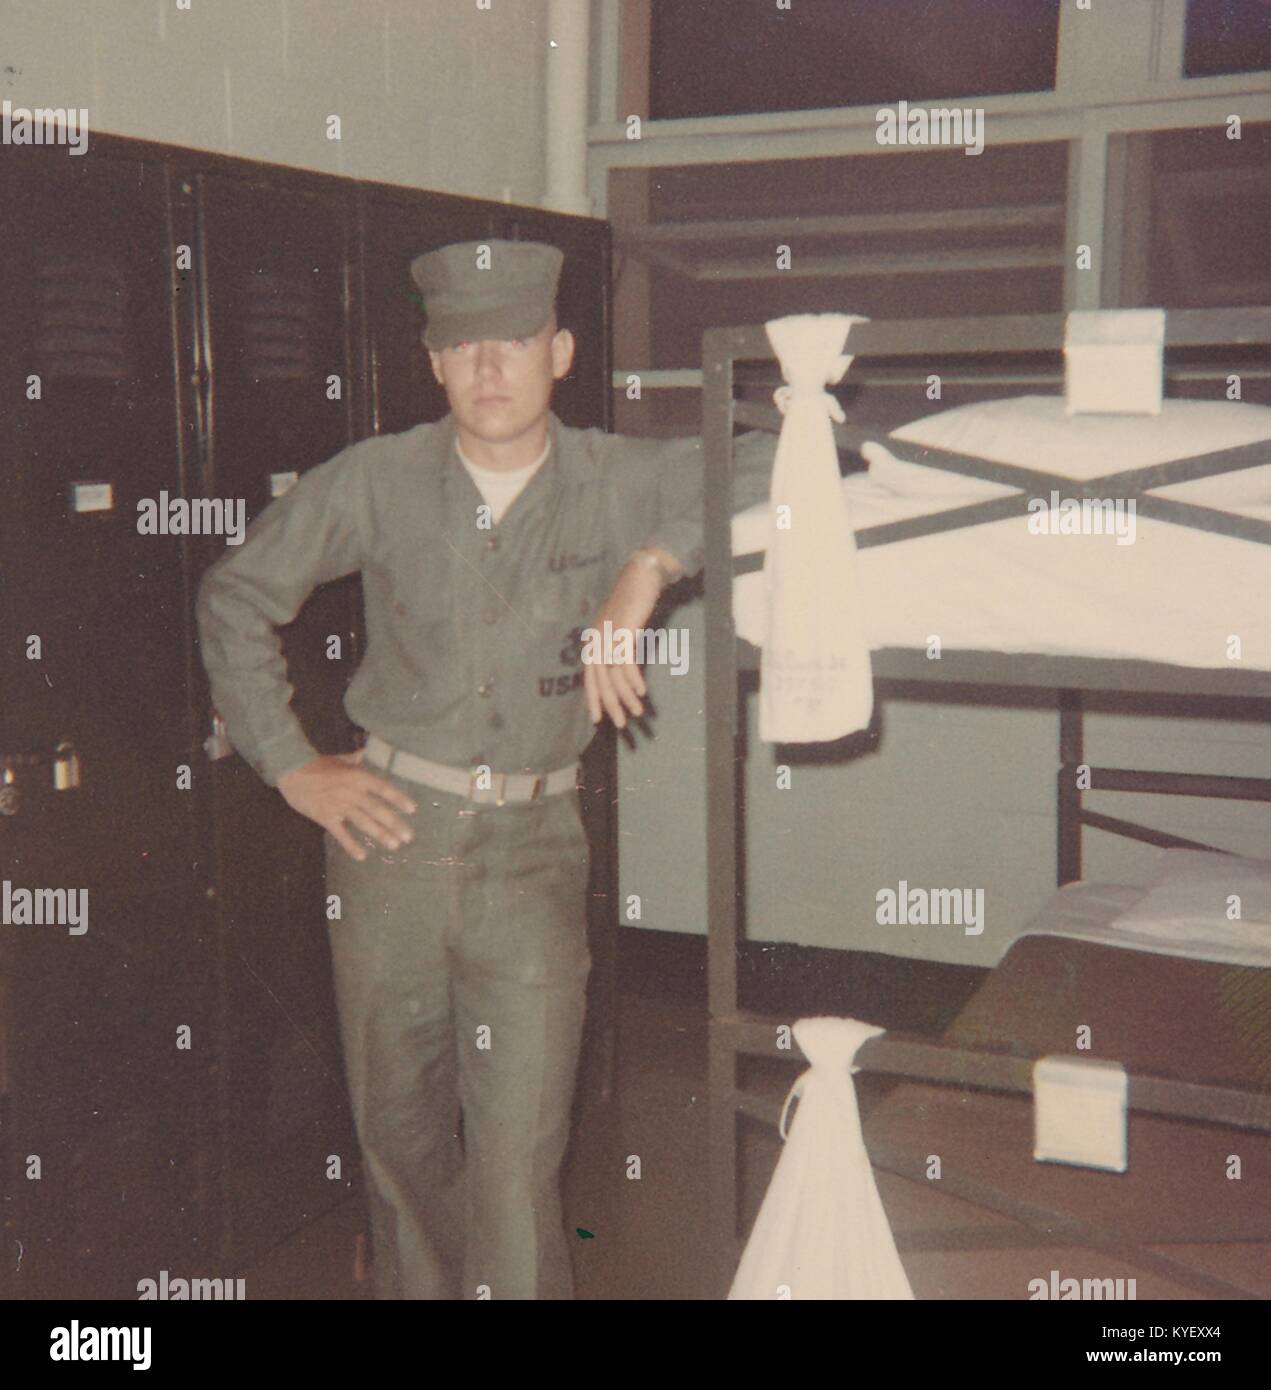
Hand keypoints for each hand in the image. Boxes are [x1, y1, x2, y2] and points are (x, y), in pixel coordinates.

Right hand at [277, 750, 417, 861]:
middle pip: (378, 809)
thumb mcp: (340, 759)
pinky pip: (341, 834)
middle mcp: (352, 792)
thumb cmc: (316, 763)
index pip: (384, 789)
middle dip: (395, 824)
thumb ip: (355, 759)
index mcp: (358, 776)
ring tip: (394, 845)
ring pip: (364, 823)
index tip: (413, 810)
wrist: (290, 769)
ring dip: (380, 835)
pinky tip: (362, 856)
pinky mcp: (326, 818)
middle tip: (409, 837)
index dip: (399, 799)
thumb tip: (365, 753)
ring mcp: (339, 806)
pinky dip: (351, 845)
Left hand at [584, 556, 665, 729]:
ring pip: (613, 675)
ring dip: (626, 696)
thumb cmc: (634, 598)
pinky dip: (633, 678)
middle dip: (610, 704)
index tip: (597, 718)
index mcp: (593, 639)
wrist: (642, 574)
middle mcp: (596, 639)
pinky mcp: (623, 631)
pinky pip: (626, 662)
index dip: (593, 698)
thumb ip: (618, 643)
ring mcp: (608, 635)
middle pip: (600, 680)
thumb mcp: (622, 624)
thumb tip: (621, 666)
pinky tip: (641, 691)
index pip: (590, 676)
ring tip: (637, 712)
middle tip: (620, 724)